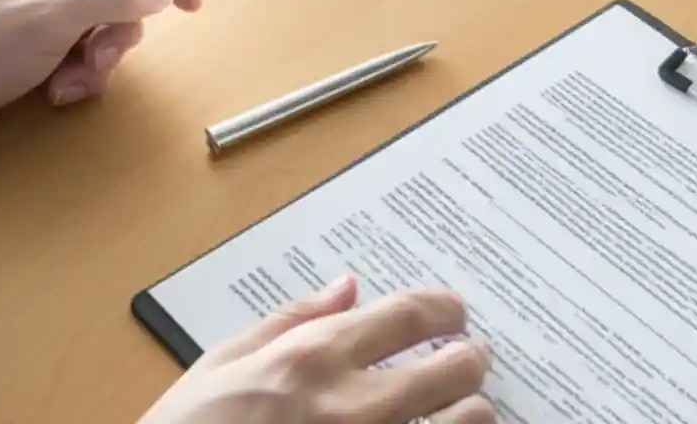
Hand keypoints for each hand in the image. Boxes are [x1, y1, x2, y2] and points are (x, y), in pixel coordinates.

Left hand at [0, 0, 201, 136]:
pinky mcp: (36, 16)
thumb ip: (113, 0)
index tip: (192, 5)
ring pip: (105, 14)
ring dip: (99, 54)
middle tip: (102, 60)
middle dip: (115, 29)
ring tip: (72, 82)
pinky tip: (58, 87)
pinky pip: (85, 33)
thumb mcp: (49, 24)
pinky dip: (81, 64)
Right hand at [139, 276, 494, 423]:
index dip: (448, 308)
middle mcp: (351, 407)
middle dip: (472, 361)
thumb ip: (292, 319)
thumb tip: (346, 286)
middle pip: (455, 370)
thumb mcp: (223, 362)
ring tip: (464, 411)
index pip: (411, 315)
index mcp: (313, 359)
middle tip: (469, 362)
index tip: (456, 314)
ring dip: (473, 414)